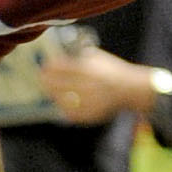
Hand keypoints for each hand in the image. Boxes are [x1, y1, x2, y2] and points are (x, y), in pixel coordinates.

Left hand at [36, 45, 159, 124]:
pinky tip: (60, 103)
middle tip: (41, 79)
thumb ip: (79, 57)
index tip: (43, 67)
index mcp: (89, 70)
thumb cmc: (112, 70)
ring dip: (54, 96)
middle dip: (47, 82)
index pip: (62, 68)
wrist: (130, 89)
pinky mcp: (92, 114)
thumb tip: (59, 57)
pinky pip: (72, 114)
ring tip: (49, 91)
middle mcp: (88, 86)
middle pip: (59, 85)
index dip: (50, 68)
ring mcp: (89, 102)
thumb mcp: (97, 57)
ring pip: (63, 101)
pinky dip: (64, 109)